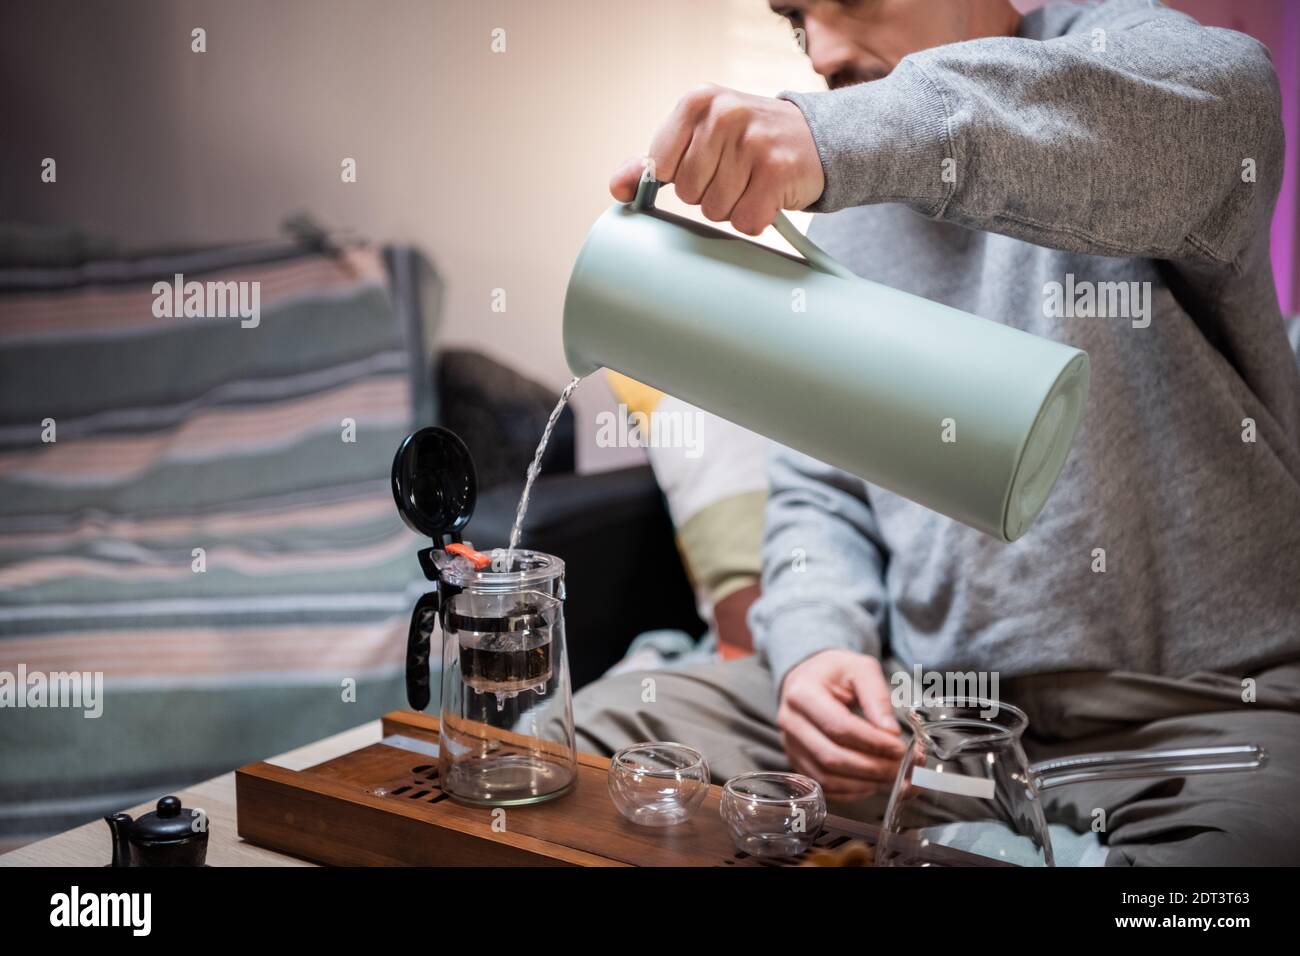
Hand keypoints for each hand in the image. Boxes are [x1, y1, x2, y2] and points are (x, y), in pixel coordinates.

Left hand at [609, 84, 823, 235]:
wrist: (815, 137)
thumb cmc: (749, 140)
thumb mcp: (700, 136)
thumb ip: (655, 160)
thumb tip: (617, 187)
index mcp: (698, 101)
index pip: (661, 167)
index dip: (682, 176)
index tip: (706, 163)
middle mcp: (725, 115)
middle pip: (687, 193)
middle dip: (709, 194)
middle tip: (736, 173)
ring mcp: (753, 143)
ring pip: (715, 211)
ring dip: (733, 208)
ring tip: (753, 182)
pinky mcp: (777, 172)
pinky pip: (745, 221)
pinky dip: (756, 219)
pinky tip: (768, 196)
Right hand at [778, 649, 904, 800]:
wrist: (808, 676)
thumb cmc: (835, 671)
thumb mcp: (861, 668)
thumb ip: (877, 697)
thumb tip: (891, 733)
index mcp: (802, 694)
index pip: (839, 727)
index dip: (872, 742)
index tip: (899, 747)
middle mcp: (791, 722)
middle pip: (831, 757)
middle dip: (872, 767)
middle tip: (901, 766)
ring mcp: (790, 745)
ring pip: (827, 778)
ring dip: (864, 783)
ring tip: (892, 776)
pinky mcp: (797, 761)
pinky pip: (824, 786)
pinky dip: (852, 791)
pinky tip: (873, 782)